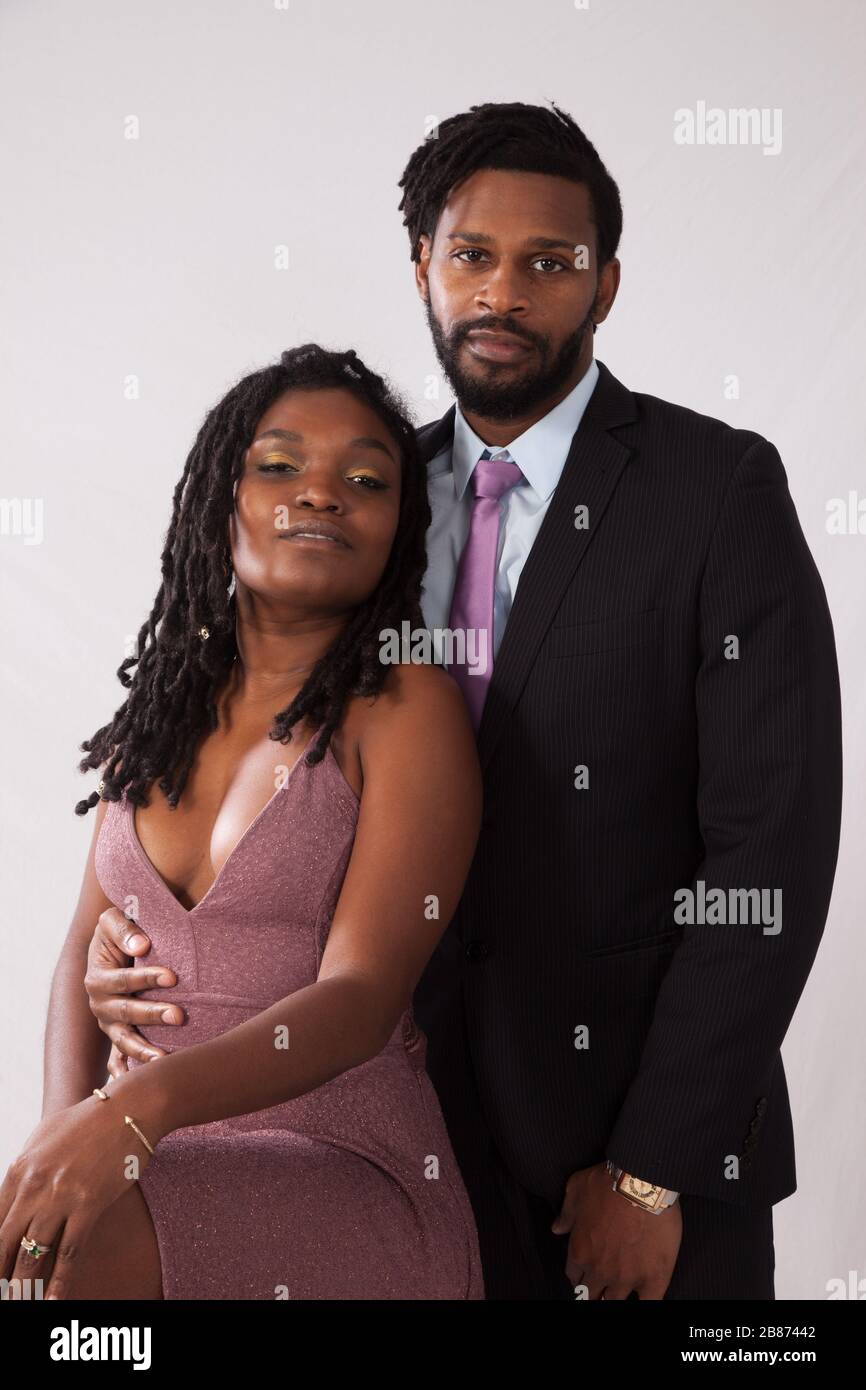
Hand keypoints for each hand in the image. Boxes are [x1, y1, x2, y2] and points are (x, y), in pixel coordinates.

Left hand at [0, 1087, 160, 1298]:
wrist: (129, 1108)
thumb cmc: (90, 1121)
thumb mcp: (45, 1138)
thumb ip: (27, 1169)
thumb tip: (14, 1194)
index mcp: (19, 1167)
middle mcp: (34, 1184)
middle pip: (4, 1241)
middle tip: (0, 1293)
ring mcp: (60, 1195)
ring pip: (31, 1253)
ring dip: (22, 1284)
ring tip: (18, 1303)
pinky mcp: (88, 1204)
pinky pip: (69, 1252)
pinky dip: (59, 1281)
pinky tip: (52, 1299)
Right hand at [84, 907, 182, 1068]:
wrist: (113, 951)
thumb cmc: (118, 933)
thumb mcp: (113, 921)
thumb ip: (124, 929)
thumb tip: (142, 946)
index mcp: (97, 978)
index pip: (123, 981)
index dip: (146, 978)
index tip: (173, 976)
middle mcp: (100, 1005)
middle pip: (126, 1013)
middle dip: (153, 1014)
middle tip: (180, 1016)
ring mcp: (109, 1025)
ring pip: (123, 1041)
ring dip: (143, 1050)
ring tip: (165, 1058)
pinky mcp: (119, 1036)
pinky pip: (119, 1060)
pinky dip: (127, 1072)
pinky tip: (138, 1083)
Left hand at [552, 1162, 681, 1298]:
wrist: (641, 1182)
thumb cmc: (606, 1183)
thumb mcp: (576, 1190)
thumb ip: (566, 1214)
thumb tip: (557, 1228)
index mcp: (580, 1252)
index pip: (574, 1276)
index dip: (579, 1275)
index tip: (585, 1273)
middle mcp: (600, 1270)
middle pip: (592, 1295)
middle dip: (594, 1291)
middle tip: (601, 1287)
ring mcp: (627, 1277)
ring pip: (614, 1301)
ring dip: (614, 1296)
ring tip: (618, 1292)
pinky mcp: (653, 1277)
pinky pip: (649, 1303)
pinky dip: (645, 1303)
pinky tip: (643, 1298)